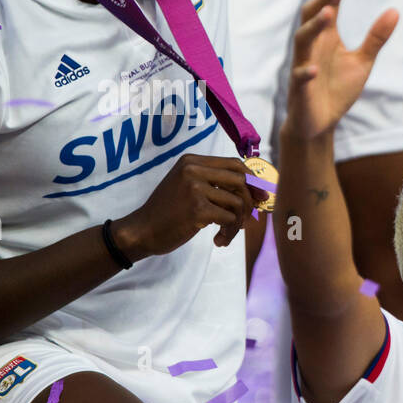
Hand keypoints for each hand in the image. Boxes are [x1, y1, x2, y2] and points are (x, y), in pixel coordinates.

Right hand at [115, 153, 257, 256]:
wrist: (142, 231)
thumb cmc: (169, 212)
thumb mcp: (189, 188)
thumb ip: (218, 184)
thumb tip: (261, 192)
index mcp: (192, 161)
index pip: (235, 164)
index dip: (252, 181)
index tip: (260, 197)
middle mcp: (193, 170)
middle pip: (241, 181)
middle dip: (249, 203)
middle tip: (244, 221)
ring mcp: (194, 188)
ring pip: (238, 203)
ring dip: (237, 224)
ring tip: (226, 234)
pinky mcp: (197, 209)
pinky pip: (230, 219)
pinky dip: (229, 233)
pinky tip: (218, 240)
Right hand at [282, 0, 398, 141]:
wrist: (319, 123)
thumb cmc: (337, 89)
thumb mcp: (362, 62)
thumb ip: (376, 37)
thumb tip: (395, 10)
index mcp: (327, 37)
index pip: (331, 5)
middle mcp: (312, 46)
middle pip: (312, 16)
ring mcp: (303, 65)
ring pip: (302, 40)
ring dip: (314, 26)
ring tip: (329, 12)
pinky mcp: (300, 89)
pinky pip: (299, 77)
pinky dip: (305, 72)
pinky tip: (313, 69)